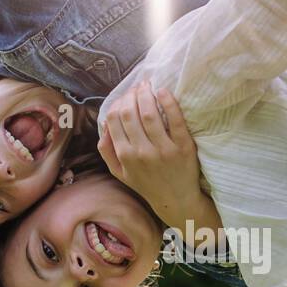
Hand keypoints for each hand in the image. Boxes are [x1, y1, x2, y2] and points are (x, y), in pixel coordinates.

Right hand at [98, 81, 203, 226]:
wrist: (176, 200)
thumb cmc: (146, 184)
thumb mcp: (120, 173)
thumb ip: (107, 151)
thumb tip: (103, 126)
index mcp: (125, 156)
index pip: (114, 119)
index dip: (118, 101)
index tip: (125, 96)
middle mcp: (142, 152)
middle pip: (130, 113)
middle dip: (131, 95)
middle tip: (137, 86)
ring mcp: (164, 149)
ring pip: (150, 113)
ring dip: (146, 94)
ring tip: (148, 86)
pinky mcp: (183, 147)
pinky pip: (175, 120)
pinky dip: (168, 102)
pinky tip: (163, 92)